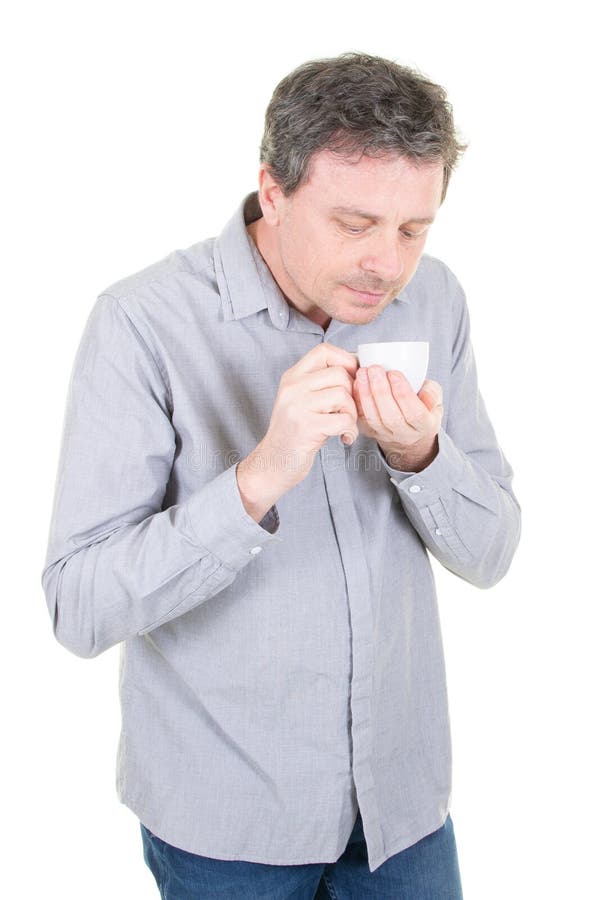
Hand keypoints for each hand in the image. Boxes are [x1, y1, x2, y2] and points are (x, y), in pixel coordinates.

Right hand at [247, 342, 358, 491]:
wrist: (273, 463)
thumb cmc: (295, 433)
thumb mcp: (301, 400)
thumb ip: (321, 384)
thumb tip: (358, 369)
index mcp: (292, 377)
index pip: (324, 351)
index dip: (346, 361)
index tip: (352, 380)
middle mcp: (292, 387)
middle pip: (339, 374)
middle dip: (353, 394)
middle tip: (349, 411)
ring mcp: (296, 406)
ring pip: (343, 395)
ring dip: (352, 414)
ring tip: (345, 426)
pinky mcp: (305, 427)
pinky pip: (343, 420)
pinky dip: (350, 430)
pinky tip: (344, 438)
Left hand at [353, 366, 443, 470]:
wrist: (409, 433)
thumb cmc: (422, 409)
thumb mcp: (436, 401)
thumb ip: (432, 393)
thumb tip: (422, 389)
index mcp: (424, 426)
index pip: (414, 413)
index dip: (403, 394)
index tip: (394, 373)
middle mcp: (405, 435)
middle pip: (391, 417)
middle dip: (381, 391)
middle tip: (375, 369)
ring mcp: (385, 435)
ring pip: (374, 418)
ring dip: (366, 394)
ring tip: (363, 373)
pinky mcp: (370, 432)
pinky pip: (361, 418)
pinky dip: (357, 400)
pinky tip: (356, 383)